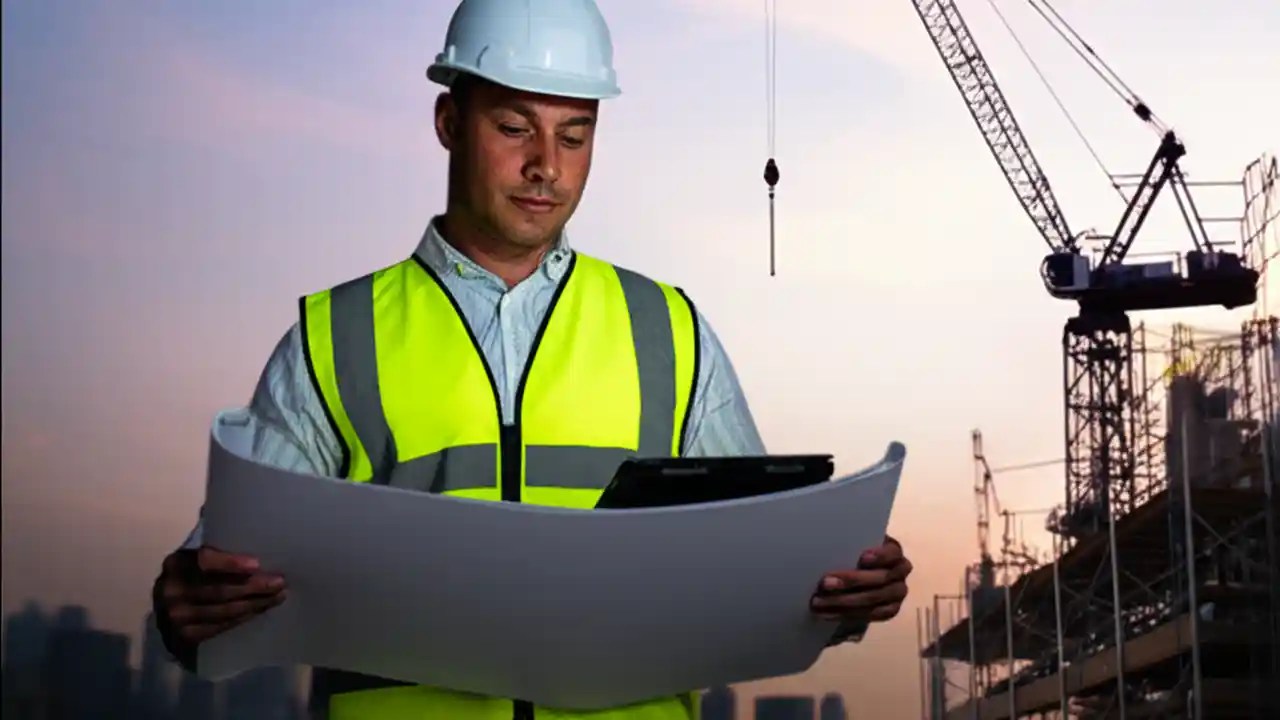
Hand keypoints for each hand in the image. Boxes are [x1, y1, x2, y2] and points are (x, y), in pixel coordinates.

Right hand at [153, 546, 286, 661]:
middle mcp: (172, 590)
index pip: (204, 561)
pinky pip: (221, 627)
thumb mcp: (196, 559)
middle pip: (220, 590)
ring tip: (277, 597)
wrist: (166, 610)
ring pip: (224, 610)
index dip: (230, 563)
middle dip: (254, 587)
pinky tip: (260, 610)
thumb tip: (255, 550)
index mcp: (176, 563)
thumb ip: (217, 554)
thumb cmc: (191, 576)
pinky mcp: (186, 636)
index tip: (257, 564)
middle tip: (279, 583)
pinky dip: (244, 617)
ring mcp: (177, 616)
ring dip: (255, 604)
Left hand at [810, 535, 911, 623]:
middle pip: (880, 578)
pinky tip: (829, 614)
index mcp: (893, 551)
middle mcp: (901, 572)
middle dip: (851, 581)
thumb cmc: (854, 553)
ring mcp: (898, 592)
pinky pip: (871, 615)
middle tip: (825, 583)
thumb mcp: (854, 544)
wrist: (860, 575)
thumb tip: (824, 544)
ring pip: (874, 600)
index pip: (892, 553)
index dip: (879, 556)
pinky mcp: (890, 610)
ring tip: (819, 602)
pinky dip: (848, 615)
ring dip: (844, 601)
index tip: (862, 558)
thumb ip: (849, 545)